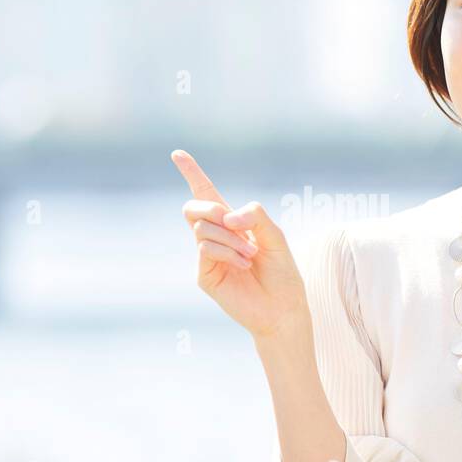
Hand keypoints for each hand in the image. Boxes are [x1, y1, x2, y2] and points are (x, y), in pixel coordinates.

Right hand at [171, 149, 309, 339]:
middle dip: (211, 209)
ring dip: (229, 238)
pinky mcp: (204, 274)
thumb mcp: (276, 236)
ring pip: (202, 228)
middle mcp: (216, 237)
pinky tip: (243, 265)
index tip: (178, 153)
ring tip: (249, 256)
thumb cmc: (282, 272)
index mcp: (232, 224)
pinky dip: (226, 251)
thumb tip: (226, 216)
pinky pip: (205, 248)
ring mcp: (207, 256)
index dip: (192, 173)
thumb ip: (255, 216)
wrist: (283, 308)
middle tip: (233, 223)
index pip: (207, 194)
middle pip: (193, 207)